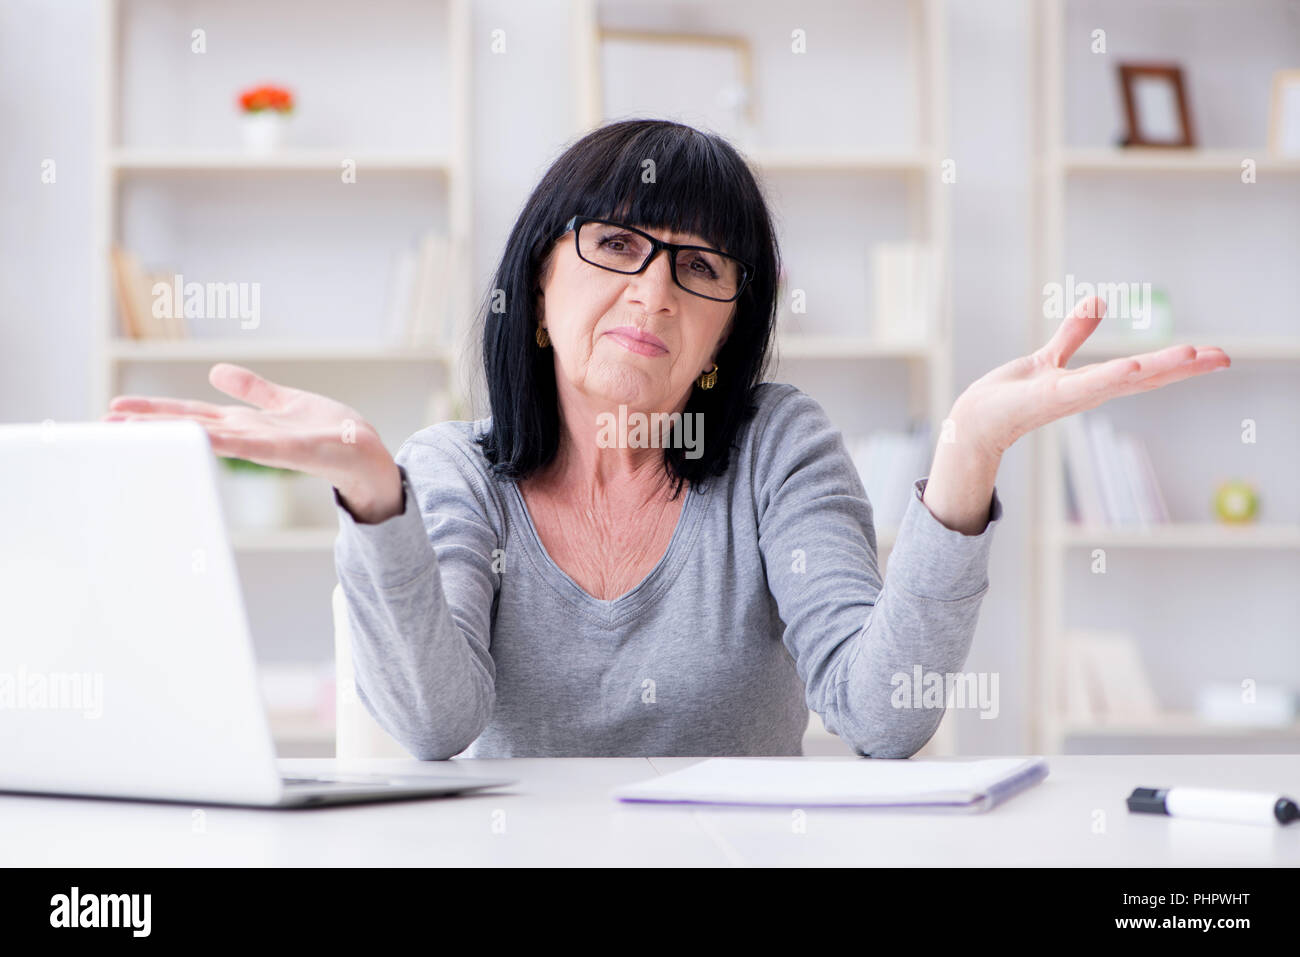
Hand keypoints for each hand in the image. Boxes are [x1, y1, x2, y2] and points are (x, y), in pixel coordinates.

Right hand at [102, 363, 403, 522]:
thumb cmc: (330, 431)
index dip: (154, 412)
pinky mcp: (288, 449)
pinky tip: (199, 434)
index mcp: (246, 424)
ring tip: (135, 430)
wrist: (365, 453)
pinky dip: (225, 440)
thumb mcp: (285, 402)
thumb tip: (216, 370)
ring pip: (211, 436)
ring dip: (174, 432)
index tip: (115, 410)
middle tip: (104, 423)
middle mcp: (249, 436)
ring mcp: (265, 444)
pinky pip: (250, 445)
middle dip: (149, 424)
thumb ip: (253, 389)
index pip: (192, 415)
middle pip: (191, 426)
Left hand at [952, 296, 1230, 458]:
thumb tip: (1096, 302)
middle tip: (1223, 358)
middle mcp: (1090, 392)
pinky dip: (1108, 377)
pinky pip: (1083, 385)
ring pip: (1121, 380)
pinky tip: (1132, 368)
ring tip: (1190, 355)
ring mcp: (1071, 397)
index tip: (1217, 355)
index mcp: (1094, 383)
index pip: (1146, 371)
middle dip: (1184, 368)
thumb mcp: (1048, 358)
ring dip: (1155, 368)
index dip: (1180, 364)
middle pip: (1145, 377)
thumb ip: (1073, 333)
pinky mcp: (1048, 397)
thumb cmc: (1011, 395)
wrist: (976, 420)